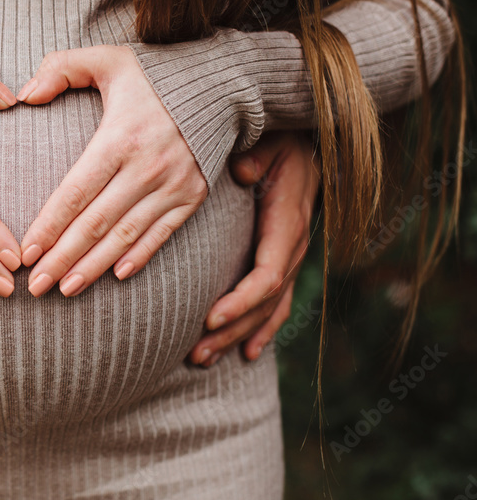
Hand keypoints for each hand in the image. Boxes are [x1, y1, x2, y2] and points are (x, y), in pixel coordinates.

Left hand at [15, 45, 207, 296]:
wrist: (224, 83)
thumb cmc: (155, 73)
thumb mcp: (107, 58)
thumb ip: (60, 69)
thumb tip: (21, 96)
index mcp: (120, 138)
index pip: (75, 193)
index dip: (48, 227)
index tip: (26, 253)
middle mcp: (147, 167)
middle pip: (95, 223)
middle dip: (62, 259)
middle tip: (36, 287)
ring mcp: (173, 185)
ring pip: (125, 236)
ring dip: (94, 267)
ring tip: (66, 289)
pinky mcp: (193, 196)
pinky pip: (161, 234)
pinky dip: (139, 257)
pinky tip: (115, 276)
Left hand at [190, 131, 319, 366]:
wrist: (304, 141)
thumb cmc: (279, 140)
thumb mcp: (269, 141)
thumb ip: (256, 156)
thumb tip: (243, 172)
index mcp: (287, 223)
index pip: (268, 274)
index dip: (240, 300)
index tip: (208, 316)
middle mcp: (293, 248)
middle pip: (264, 303)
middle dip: (230, 330)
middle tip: (195, 352)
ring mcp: (290, 258)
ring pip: (267, 310)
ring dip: (237, 337)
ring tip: (203, 359)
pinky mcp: (282, 262)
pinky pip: (275, 305)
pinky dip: (260, 331)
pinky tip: (245, 355)